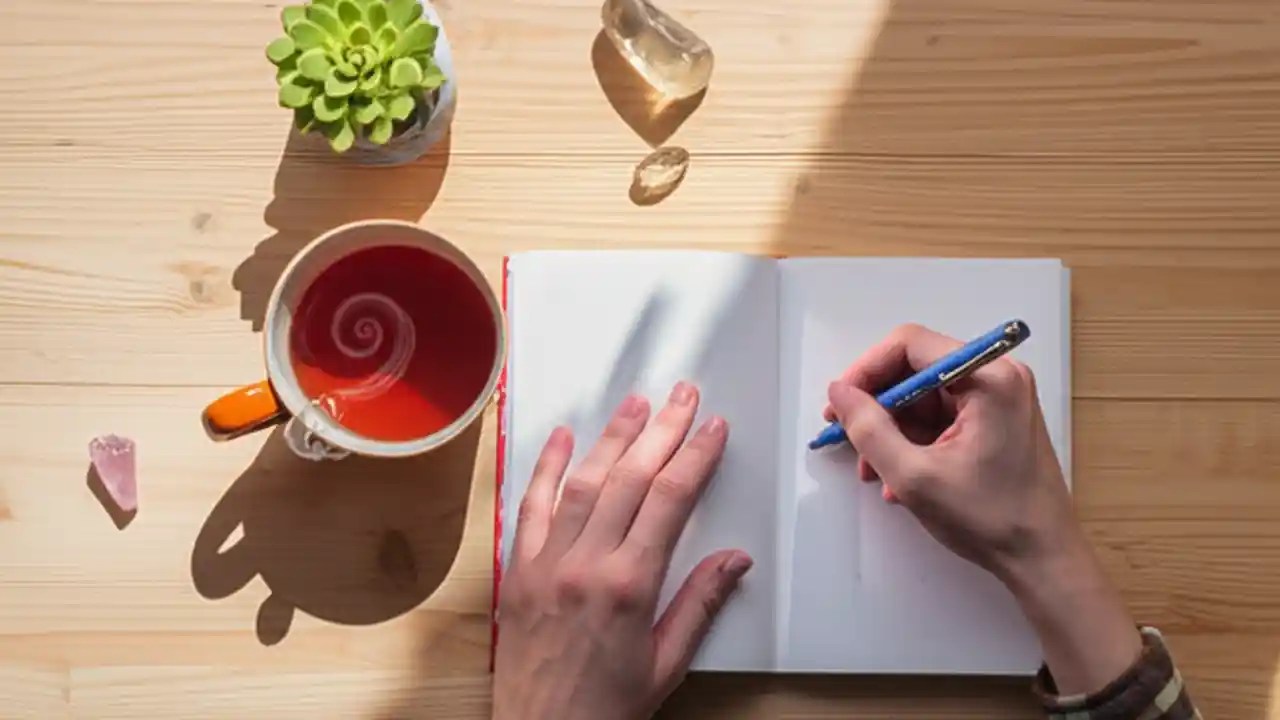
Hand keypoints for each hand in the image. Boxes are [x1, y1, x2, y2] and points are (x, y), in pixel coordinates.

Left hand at [493, 383, 751, 719]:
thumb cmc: (605, 709)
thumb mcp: (666, 664)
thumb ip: (699, 605)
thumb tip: (735, 558)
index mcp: (629, 586)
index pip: (670, 501)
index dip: (695, 458)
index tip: (713, 429)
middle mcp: (586, 564)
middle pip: (630, 479)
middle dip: (661, 430)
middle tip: (682, 395)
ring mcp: (546, 563)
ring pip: (582, 482)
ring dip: (612, 438)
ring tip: (636, 404)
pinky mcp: (517, 571)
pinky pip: (530, 506)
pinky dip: (545, 468)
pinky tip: (559, 437)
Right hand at [825, 323, 1139, 694]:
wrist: (1043, 559)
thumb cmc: (990, 518)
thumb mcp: (914, 476)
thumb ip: (869, 429)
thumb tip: (839, 393)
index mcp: (988, 377)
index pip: (910, 345)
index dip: (866, 370)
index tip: (840, 405)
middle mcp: (997, 376)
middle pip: (915, 369)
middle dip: (876, 405)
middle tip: (847, 437)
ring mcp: (998, 399)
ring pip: (923, 397)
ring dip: (890, 429)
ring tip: (872, 470)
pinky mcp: (994, 421)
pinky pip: (939, 417)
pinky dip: (912, 441)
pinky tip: (897, 479)